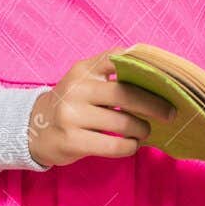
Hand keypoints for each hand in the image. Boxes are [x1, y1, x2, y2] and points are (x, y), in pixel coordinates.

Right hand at [27, 52, 175, 167]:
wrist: (34, 128)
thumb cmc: (71, 103)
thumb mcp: (84, 80)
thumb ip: (110, 74)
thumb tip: (155, 78)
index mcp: (83, 69)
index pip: (116, 58)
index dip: (143, 66)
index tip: (165, 78)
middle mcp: (76, 89)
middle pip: (125, 94)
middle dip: (154, 105)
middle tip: (170, 113)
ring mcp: (72, 115)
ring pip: (122, 122)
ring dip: (141, 129)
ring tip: (144, 131)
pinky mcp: (72, 141)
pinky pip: (113, 145)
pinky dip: (129, 146)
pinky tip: (131, 145)